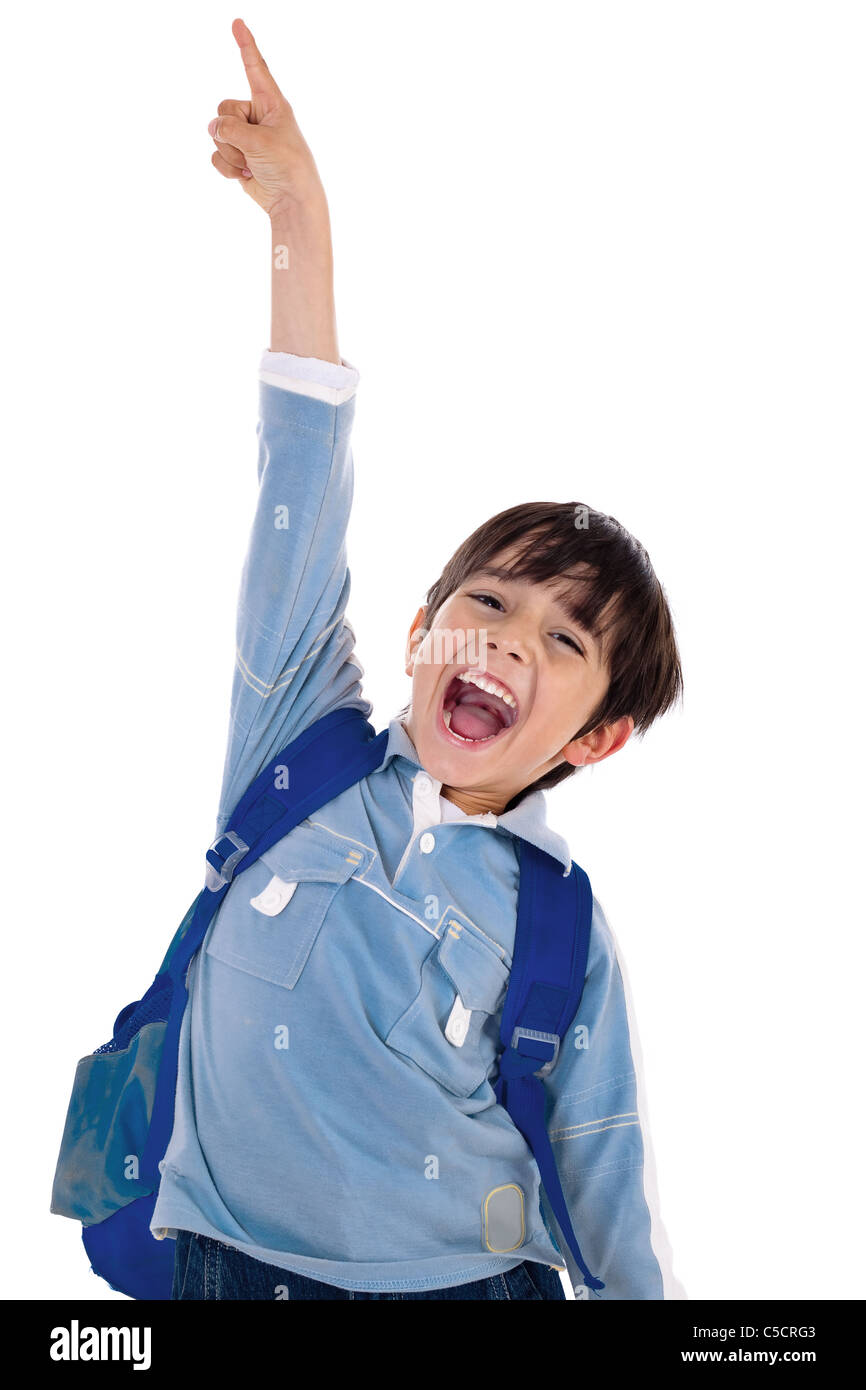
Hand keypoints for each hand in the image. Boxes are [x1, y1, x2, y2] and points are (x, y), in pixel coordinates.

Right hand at [208, 18, 325, 217]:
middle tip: (253, 148)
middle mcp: (257, 116)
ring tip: (253, 164)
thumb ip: (231, 128)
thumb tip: (213, 128)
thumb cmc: (287, 166)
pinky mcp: (237, 157)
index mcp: (272, 104)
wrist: (290, 202)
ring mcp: (245, 137)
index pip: (256, 68)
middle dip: (231, 131)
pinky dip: (227, 167)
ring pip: (217, 133)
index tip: (237, 23)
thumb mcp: (261, 140)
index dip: (246, 45)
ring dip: (231, 153)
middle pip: (224, 107)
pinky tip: (245, 175)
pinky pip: (216, 154)